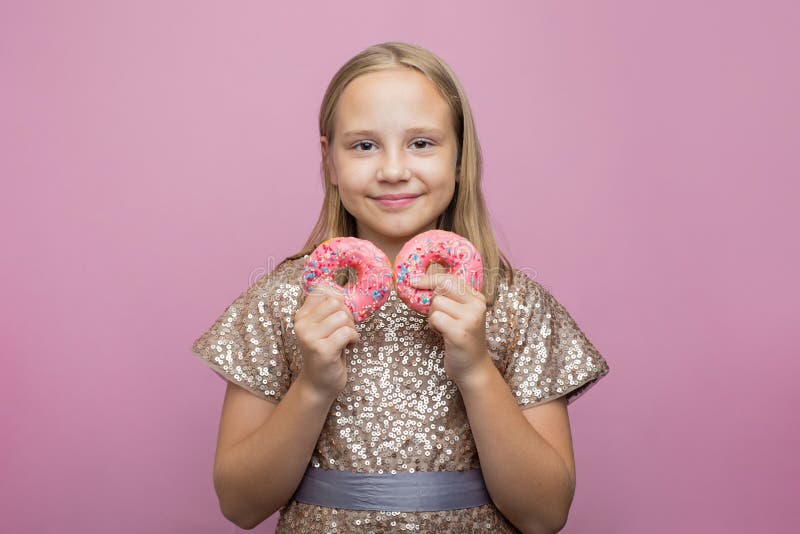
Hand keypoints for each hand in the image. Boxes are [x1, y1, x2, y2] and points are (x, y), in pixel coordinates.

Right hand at [293, 284, 359, 400]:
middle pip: (335, 302)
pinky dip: (354, 339)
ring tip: (346, 339)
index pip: (322, 290)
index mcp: (301, 316)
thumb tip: (339, 290)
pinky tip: (349, 347)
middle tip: (345, 330)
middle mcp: (302, 325)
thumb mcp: (322, 328)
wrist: (319, 384)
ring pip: (342, 316)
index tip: (339, 315)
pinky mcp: (322, 350)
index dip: (338, 299)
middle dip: (347, 315)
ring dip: (351, 328)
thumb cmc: (326, 352)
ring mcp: (310, 337)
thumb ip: (327, 309)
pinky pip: (347, 332)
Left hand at [409, 273, 489, 384]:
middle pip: (442, 286)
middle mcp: (477, 305)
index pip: (451, 278)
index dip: (430, 278)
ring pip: (436, 303)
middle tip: (437, 315)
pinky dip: (433, 326)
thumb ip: (450, 298)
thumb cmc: (462, 340)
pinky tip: (441, 334)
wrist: (473, 368)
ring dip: (433, 316)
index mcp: (478, 298)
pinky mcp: (460, 331)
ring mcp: (470, 318)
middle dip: (432, 299)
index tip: (414, 280)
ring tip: (442, 327)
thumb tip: (420, 281)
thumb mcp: (461, 315)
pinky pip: (435, 318)